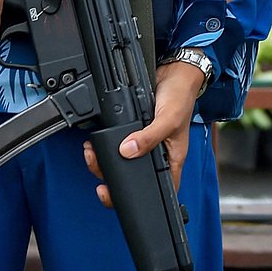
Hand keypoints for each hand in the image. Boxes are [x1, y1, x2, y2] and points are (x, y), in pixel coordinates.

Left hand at [82, 61, 206, 208]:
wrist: (174, 73)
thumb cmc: (180, 98)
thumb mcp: (168, 120)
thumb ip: (149, 137)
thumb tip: (128, 151)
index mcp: (170, 160)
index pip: (155, 190)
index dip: (135, 197)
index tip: (112, 194)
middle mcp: (156, 155)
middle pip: (131, 176)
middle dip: (110, 176)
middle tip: (96, 165)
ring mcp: (144, 143)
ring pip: (121, 161)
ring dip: (103, 160)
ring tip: (91, 152)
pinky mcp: (133, 130)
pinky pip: (116, 143)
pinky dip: (104, 144)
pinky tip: (96, 141)